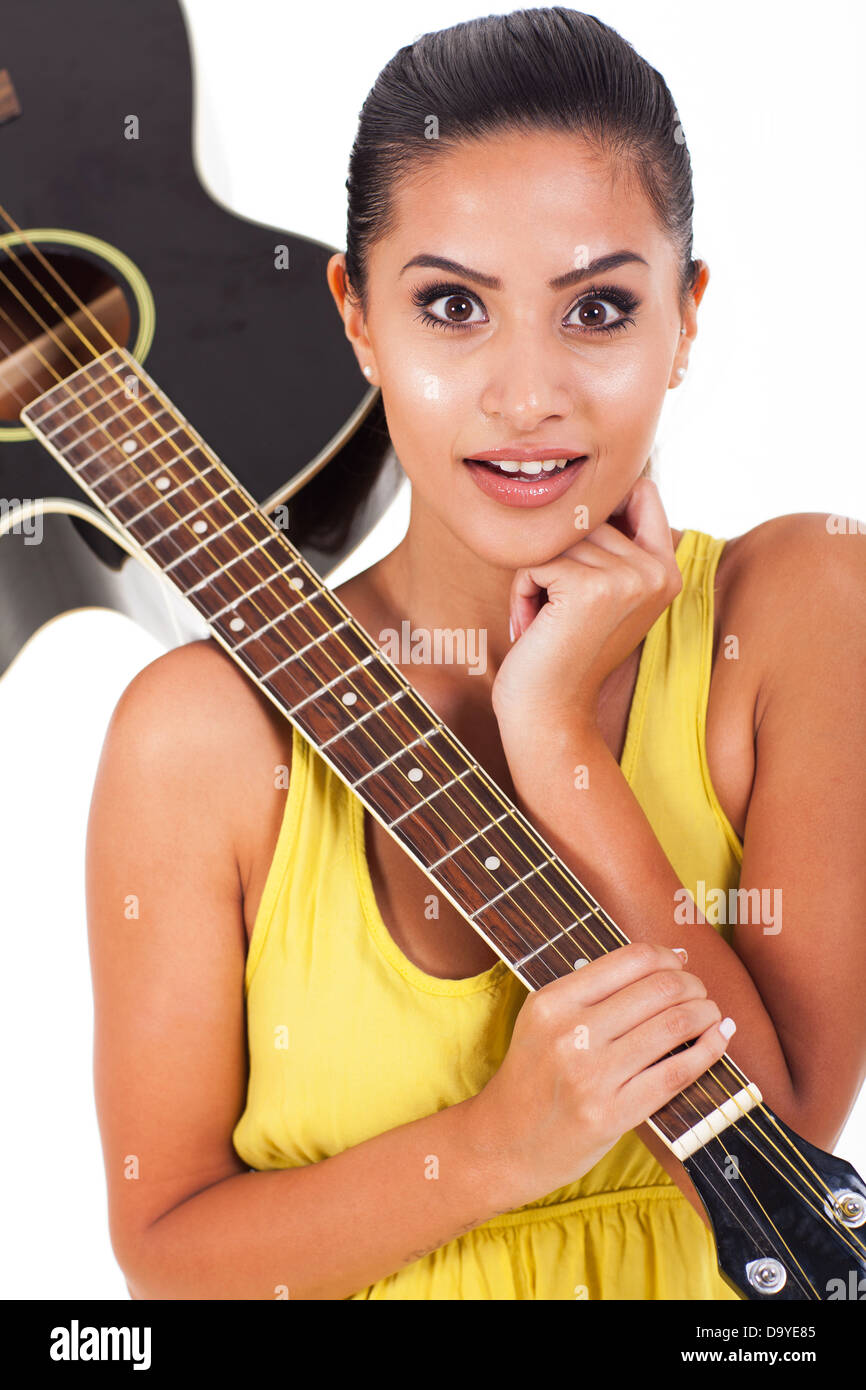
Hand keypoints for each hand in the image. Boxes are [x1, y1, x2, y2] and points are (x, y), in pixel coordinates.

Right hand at [463, 942, 732, 1210]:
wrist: (505, 1142)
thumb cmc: (534, 1076)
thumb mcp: (545, 1020)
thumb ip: (595, 991)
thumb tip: (670, 960)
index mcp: (553, 1001)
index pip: (630, 959)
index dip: (667, 957)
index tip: (679, 964)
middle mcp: (571, 1033)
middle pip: (659, 989)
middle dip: (692, 985)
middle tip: (699, 992)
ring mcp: (592, 1075)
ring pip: (673, 1025)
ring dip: (706, 1013)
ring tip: (712, 1014)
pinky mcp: (612, 1114)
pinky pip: (676, 1073)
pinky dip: (708, 1051)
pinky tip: (718, 1041)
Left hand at [491, 478, 681, 730]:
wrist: (549, 712)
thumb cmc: (563, 650)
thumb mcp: (603, 593)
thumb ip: (614, 543)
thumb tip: (597, 481)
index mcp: (667, 570)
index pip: (641, 490)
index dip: (599, 513)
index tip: (581, 569)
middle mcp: (657, 571)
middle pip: (588, 516)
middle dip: (558, 557)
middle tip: (560, 612)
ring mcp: (628, 579)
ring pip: (559, 537)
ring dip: (538, 575)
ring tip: (548, 620)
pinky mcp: (591, 588)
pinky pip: (536, 559)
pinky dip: (522, 590)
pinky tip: (535, 627)